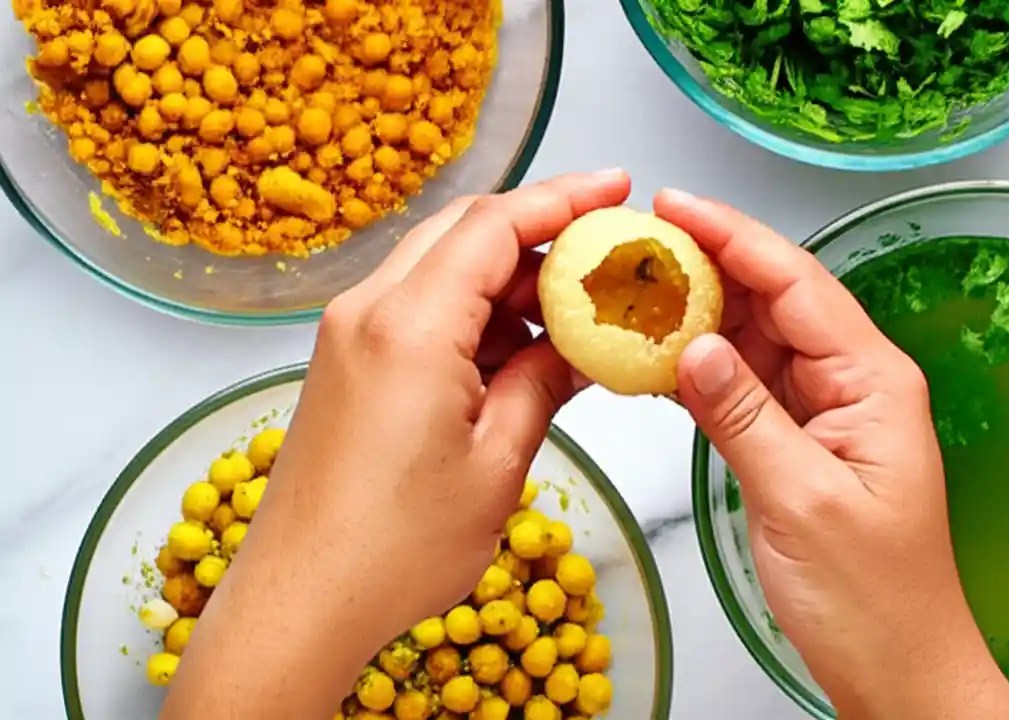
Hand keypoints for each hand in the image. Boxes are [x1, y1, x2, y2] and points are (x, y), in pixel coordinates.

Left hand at [161, 170, 628, 719]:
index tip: (615, 188)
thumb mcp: (498, 461)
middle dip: (539, 232)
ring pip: (440, 268)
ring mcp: (349, 336)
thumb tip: (582, 345)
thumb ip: (545, 382)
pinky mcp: (346, 365)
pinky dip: (472, 315)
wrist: (299, 601)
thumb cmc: (392, 549)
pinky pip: (418, 309)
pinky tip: (519, 354)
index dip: (562, 198)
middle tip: (604, 251)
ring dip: (507, 280)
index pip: (494, 225)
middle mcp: (368, 313)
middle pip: (464, 232)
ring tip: (574, 318)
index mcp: (410, 327)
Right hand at [655, 190, 1008, 719]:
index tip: (675, 207)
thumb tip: (693, 346)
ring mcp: (822, 413)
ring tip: (632, 289)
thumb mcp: (802, 501)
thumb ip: (744, 416)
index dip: (734, 237)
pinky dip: (698, 370)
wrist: (896, 669)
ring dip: (697, 314)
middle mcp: (852, 385)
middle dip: (708, 264)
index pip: (798, 283)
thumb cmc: (874, 601)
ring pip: (753, 340)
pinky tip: (655, 358)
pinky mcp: (795, 444)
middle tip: (636, 243)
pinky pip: (742, 387)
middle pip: (774, 300)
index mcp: (874, 382)